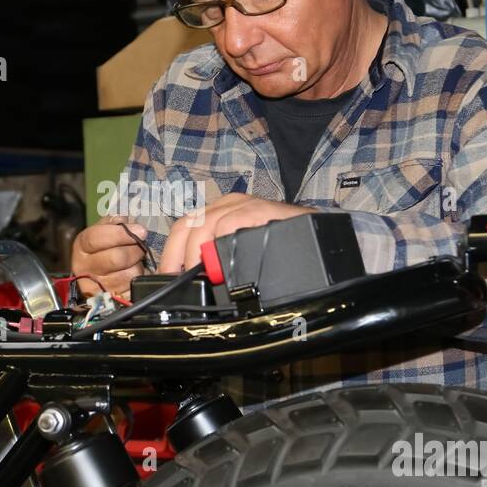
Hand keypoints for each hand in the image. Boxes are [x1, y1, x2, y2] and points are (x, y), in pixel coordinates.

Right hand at [70, 215, 147, 299]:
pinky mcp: (109, 301)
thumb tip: (126, 221)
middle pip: (116, 258)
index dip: (121, 234)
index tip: (140, 230)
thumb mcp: (105, 231)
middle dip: (135, 250)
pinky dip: (137, 281)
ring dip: (137, 266)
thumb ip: (115, 223)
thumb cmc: (103, 250)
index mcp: (82, 246)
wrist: (96, 278)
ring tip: (134, 262)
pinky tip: (132, 275)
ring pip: (128, 275)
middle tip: (141, 246)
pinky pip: (132, 290)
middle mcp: (84, 268)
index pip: (97, 238)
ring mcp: (95, 288)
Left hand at [158, 194, 316, 272]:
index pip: (182, 228)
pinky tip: (221, 264)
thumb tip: (196, 281)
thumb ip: (220, 259)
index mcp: (220, 211)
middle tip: (178, 280)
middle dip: (177, 256)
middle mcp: (228, 204)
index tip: (165, 277)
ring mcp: (244, 205)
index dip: (170, 254)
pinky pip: (229, 224)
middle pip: (187, 225)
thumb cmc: (280, 245)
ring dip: (197, 254)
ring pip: (204, 224)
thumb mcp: (243, 249)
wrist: (321, 233)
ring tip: (202, 276)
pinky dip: (220, 245)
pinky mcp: (258, 210)